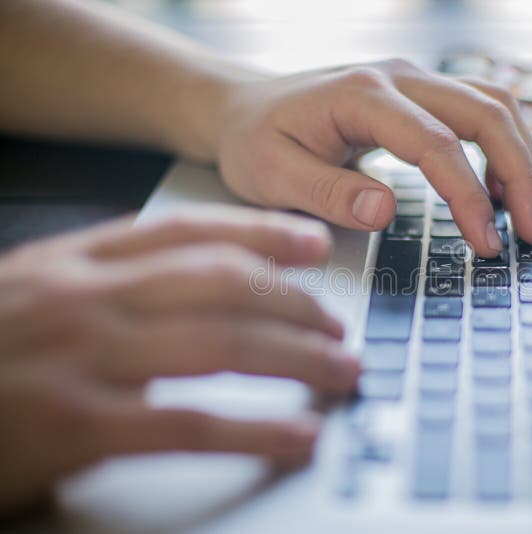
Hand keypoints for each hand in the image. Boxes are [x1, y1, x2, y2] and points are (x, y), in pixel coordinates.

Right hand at [0, 206, 359, 513]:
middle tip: (337, 324)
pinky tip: (295, 436)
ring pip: (220, 342)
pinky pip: (188, 423)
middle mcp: (88, 299)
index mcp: (77, 263)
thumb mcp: (34, 295)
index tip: (311, 241)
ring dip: (295, 358)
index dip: (261, 231)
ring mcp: (83, 358)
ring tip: (339, 371)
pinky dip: (254, 430)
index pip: (189, 231)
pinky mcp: (76, 426)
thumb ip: (104, 283)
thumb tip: (189, 289)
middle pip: (222, 283)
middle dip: (295, 303)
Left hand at [213, 59, 531, 257]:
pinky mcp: (419, 96)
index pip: (436, 144)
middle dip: (521, 174)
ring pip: (493, 104)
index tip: (486, 242)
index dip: (468, 195)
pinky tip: (498, 189)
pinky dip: (502, 147)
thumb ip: (328, 193)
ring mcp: (412, 81)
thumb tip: (384, 212)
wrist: (243, 109)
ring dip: (521, 157)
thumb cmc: (255, 142)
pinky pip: (479, 110)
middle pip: (485, 112)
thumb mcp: (272, 175)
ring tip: (528, 214)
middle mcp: (397, 78)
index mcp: (361, 96)